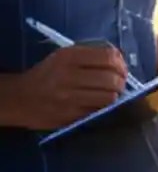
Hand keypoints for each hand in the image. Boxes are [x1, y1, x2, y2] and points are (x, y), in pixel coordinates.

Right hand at [3, 46, 129, 129]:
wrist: (20, 98)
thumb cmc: (47, 75)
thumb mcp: (63, 57)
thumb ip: (90, 55)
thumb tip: (120, 60)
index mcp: (68, 57)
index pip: (108, 57)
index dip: (121, 64)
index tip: (122, 68)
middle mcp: (68, 75)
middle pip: (112, 79)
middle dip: (122, 81)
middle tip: (120, 82)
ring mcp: (69, 97)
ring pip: (109, 97)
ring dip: (114, 96)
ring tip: (110, 93)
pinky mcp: (70, 115)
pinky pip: (98, 110)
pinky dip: (103, 107)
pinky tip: (98, 103)